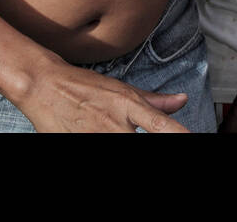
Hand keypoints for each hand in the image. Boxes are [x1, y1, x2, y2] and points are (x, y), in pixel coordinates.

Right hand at [16, 57, 190, 131]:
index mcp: (128, 106)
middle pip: (139, 144)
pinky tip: (99, 134)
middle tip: (132, 132)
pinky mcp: (78, 145)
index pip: (161, 125)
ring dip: (123, 142)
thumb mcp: (123, 89)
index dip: (178, 134)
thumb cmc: (85, 86)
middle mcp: (114, 124)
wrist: (45, 86)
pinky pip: (98, 150)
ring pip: (119, 148)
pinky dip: (102, 142)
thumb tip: (182, 100)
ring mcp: (95, 137)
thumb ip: (154, 101)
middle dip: (141, 141)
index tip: (191, 139)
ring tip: (111, 131)